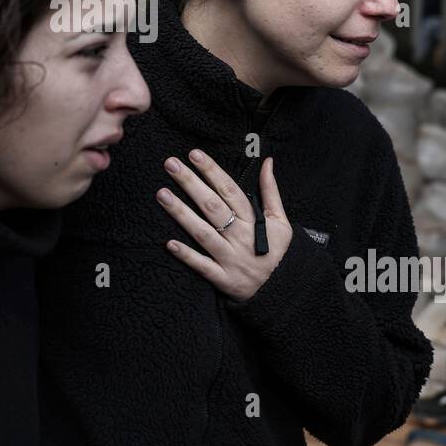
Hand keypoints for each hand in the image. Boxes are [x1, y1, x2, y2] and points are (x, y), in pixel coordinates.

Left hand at [158, 151, 292, 302]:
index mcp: (253, 221)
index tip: (194, 154)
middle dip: (191, 183)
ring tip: (162, 194)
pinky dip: (187, 255)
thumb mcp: (281, 220)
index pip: (230, 190)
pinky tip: (169, 243)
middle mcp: (240, 237)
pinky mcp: (222, 278)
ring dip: (182, 214)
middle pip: (212, 206)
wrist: (284, 290)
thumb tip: (267, 161)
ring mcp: (230, 258)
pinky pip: (202, 266)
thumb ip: (271, 191)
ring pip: (203, 233)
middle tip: (170, 164)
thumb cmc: (278, 251)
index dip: (212, 171)